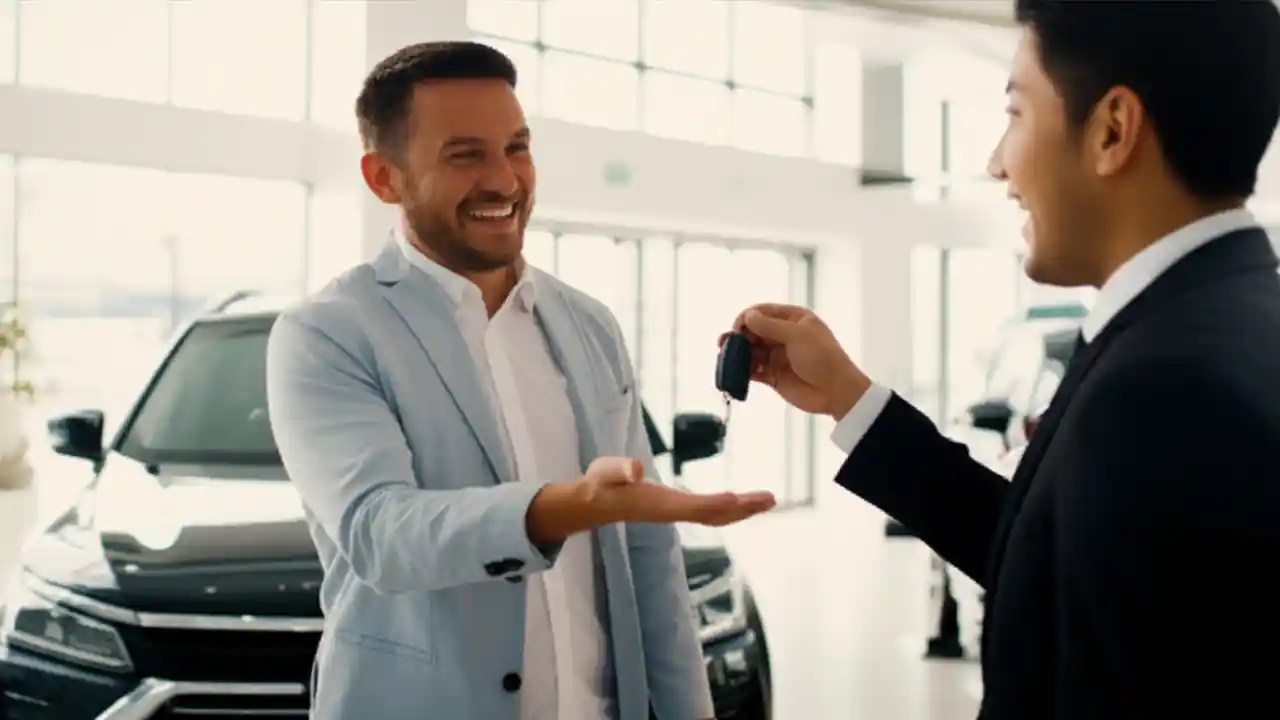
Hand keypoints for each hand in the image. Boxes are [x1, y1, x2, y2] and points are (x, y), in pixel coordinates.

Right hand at [527, 457, 775, 543]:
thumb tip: (635, 469)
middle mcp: (673, 512)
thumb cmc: (600, 484)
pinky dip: (731, 507)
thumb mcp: (605, 472)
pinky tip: (743, 501)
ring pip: (716, 515)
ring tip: (768, 500)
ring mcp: (677, 512)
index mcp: (659, 504)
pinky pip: (712, 510)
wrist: (594, 502)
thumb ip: (619, 470)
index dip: (714, 504)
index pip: (692, 506)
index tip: (737, 499)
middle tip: (770, 499)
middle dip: (742, 509)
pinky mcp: (678, 508)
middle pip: (714, 515)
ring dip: (743, 510)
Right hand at [723, 303, 870, 418]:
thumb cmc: (822, 357)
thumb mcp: (797, 335)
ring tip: (726, 360)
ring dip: (738, 355)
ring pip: (751, 351)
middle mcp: (784, 335)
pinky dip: (743, 372)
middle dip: (739, 337)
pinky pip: (753, 371)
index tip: (737, 328)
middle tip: (725, 345)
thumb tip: (747, 316)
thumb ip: (769, 325)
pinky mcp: (774, 376)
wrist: (836, 391)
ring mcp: (778, 356)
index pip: (763, 312)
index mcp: (793, 319)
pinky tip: (735, 374)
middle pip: (754, 331)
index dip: (747, 318)